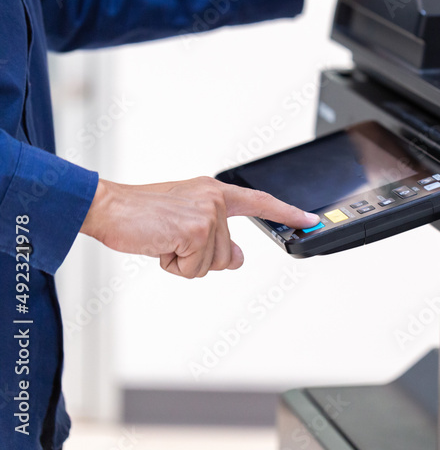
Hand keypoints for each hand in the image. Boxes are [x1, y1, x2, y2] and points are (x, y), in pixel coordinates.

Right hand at [80, 177, 319, 278]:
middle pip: (227, 254)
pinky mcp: (196, 230)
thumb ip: (214, 238)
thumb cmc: (140, 214)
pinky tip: (160, 245)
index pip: (259, 202)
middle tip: (170, 239)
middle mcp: (215, 199)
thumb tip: (238, 259)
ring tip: (162, 239)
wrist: (108, 208)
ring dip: (182, 261)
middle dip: (197, 258)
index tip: (310, 220)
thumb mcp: (184, 224)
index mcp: (214, 192)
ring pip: (210, 264)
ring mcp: (208, 214)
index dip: (286, 213)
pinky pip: (194, 269)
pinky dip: (173, 266)